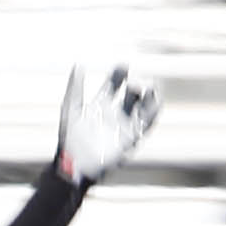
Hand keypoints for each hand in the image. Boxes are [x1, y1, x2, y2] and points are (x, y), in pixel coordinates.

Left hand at [57, 60, 162, 183]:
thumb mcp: (71, 107)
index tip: (123, 66)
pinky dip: (153, 111)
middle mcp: (115, 113)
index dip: (119, 74)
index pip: (114, 84)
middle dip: (137, 84)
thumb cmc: (70, 136)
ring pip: (143, 106)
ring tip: (150, 86)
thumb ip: (75, 86)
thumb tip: (78, 64)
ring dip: (149, 96)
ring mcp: (124, 124)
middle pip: (132, 94)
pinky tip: (156, 101)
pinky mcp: (132, 137)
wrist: (75, 161)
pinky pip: (147, 123)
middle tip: (135, 81)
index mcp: (100, 104)